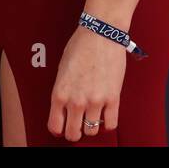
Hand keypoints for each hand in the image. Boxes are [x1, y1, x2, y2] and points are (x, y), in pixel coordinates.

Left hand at [46, 26, 126, 140]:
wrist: (100, 33)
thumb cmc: (80, 46)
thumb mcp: (62, 69)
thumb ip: (62, 90)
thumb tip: (64, 106)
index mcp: (59, 93)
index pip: (55, 126)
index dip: (59, 129)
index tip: (62, 126)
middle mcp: (76, 101)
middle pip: (74, 134)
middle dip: (75, 132)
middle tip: (78, 125)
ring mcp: (95, 101)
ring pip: (92, 131)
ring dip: (92, 126)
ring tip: (92, 116)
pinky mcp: (113, 98)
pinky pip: (111, 124)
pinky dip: (108, 123)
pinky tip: (106, 115)